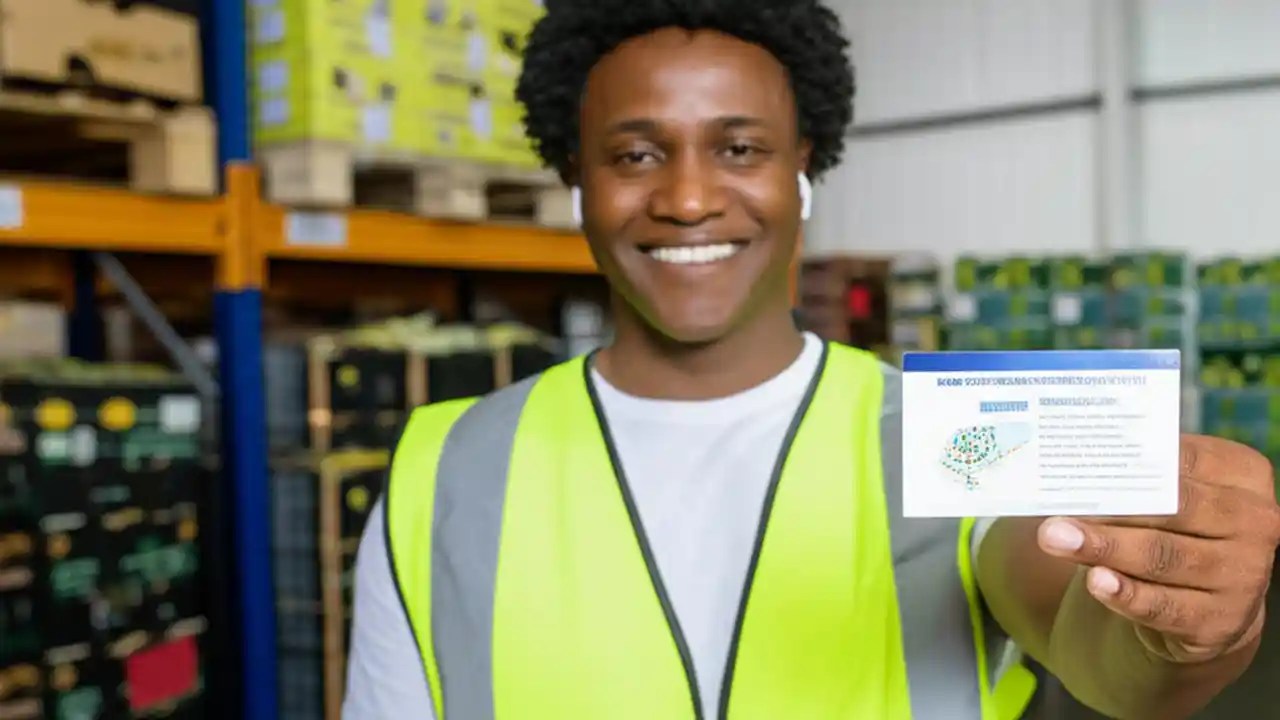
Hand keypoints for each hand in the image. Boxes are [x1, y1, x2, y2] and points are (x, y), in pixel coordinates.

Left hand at [1037, 434, 1279, 662]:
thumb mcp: (1169, 496)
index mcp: (1243, 475)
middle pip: (1172, 511)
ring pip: (1163, 557)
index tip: (1081, 464)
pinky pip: (1165, 606)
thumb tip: (1072, 467)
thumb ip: (1137, 478)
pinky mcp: (1221, 620)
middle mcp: (1254, 522)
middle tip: (1055, 512)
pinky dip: (1127, 594)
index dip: (1127, 465)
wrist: (1201, 600)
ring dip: (1104, 549)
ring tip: (1056, 539)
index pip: (1181, 463)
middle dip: (1110, 510)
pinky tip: (1096, 582)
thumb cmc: (1175, 529)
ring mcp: (1244, 575)